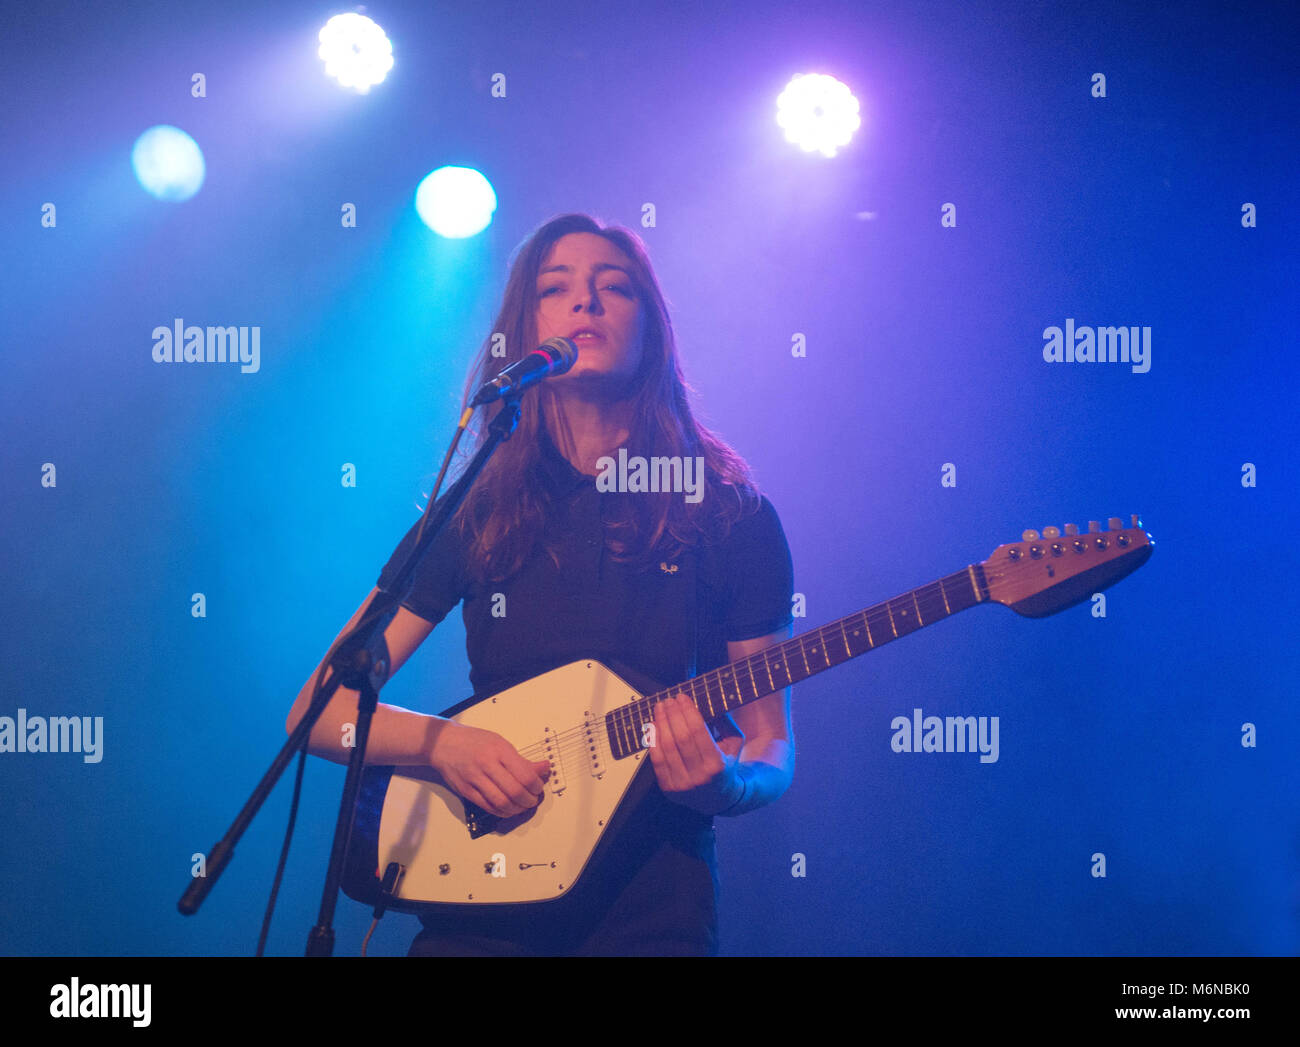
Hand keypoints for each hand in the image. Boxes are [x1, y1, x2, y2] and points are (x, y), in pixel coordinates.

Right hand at [428, 720, 549, 817]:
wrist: (443, 743)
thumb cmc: (474, 741)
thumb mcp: (500, 743)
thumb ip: (521, 760)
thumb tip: (544, 768)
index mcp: (499, 750)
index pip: (525, 775)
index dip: (536, 786)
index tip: (538, 788)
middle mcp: (487, 764)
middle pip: (515, 791)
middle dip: (529, 800)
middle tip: (533, 800)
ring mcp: (474, 778)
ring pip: (501, 802)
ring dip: (517, 809)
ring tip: (522, 806)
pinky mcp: (466, 790)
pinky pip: (488, 806)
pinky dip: (502, 811)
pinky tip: (508, 809)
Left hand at [648, 694, 743, 815]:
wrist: (720, 799)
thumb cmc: (726, 766)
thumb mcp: (734, 743)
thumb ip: (725, 721)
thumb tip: (709, 698)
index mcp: (717, 765)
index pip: (698, 732)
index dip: (688, 711)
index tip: (682, 697)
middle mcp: (698, 777)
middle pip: (680, 738)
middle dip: (672, 715)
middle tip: (668, 700)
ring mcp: (681, 784)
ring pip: (666, 748)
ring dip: (661, 724)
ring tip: (660, 709)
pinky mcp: (668, 789)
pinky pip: (657, 761)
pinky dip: (653, 741)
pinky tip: (654, 726)